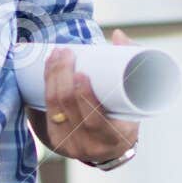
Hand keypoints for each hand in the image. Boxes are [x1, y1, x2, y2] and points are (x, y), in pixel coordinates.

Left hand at [40, 28, 140, 163]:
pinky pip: (46, 111)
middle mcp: (89, 147)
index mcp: (113, 139)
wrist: (112, 148)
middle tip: (66, 52)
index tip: (81, 73)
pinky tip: (46, 71)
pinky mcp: (55, 140)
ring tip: (56, 55)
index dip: (85, 97)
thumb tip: (118, 35)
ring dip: (51, 77)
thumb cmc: (128, 116)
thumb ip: (133, 64)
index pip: (95, 121)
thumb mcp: (136, 98)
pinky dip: (45, 88)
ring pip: (54, 107)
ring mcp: (69, 145)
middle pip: (69, 108)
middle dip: (62, 76)